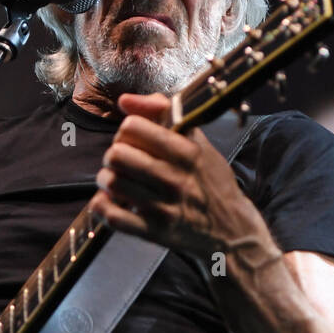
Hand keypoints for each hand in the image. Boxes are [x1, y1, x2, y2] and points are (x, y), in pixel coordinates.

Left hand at [91, 91, 254, 257]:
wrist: (231, 229)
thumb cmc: (211, 182)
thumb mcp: (197, 142)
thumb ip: (163, 114)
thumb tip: (125, 100)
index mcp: (187, 152)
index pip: (133, 127)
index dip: (126, 130)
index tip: (134, 139)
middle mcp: (175, 179)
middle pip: (117, 155)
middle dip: (114, 154)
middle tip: (122, 162)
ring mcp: (164, 207)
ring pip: (112, 183)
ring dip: (106, 180)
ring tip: (115, 181)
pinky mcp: (154, 232)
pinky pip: (113, 217)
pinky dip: (103, 207)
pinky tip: (111, 202)